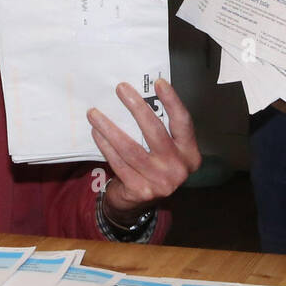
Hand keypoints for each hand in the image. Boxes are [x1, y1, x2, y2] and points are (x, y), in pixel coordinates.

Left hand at [86, 79, 200, 217]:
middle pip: (155, 131)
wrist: (139, 203)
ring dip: (110, 127)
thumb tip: (139, 95)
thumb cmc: (153, 166)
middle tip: (120, 88)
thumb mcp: (166, 150)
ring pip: (130, 148)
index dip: (172, 101)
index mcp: (190, 154)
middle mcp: (179, 169)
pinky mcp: (140, 190)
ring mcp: (160, 182)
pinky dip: (105, 145)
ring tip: (94, 112)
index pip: (183, 122)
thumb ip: (161, 129)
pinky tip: (96, 132)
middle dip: (136, 107)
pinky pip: (118, 162)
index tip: (158, 82)